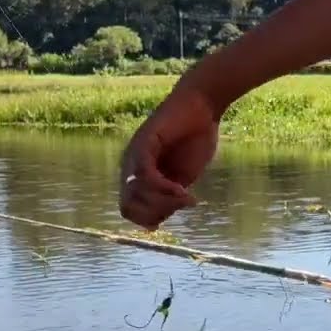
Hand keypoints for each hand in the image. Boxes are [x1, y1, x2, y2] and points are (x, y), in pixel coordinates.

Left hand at [119, 86, 218, 229]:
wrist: (203, 107)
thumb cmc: (196, 139)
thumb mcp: (181, 177)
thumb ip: (167, 198)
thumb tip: (155, 223)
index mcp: (138, 177)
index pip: (130, 211)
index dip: (151, 218)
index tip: (178, 209)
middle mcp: (130, 168)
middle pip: (128, 209)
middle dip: (157, 213)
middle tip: (183, 204)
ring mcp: (134, 156)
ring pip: (134, 196)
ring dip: (163, 203)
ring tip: (187, 197)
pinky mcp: (143, 144)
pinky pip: (145, 177)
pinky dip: (164, 188)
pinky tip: (182, 188)